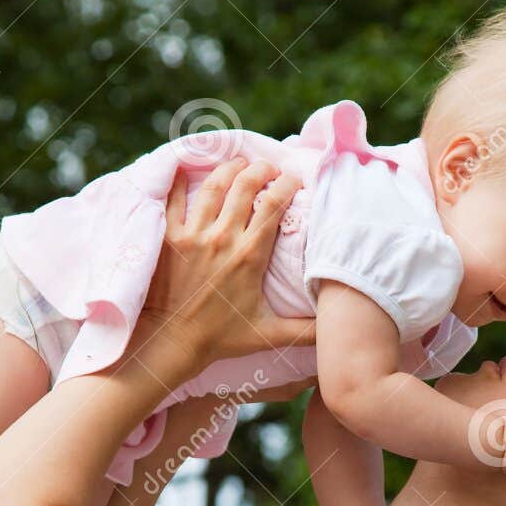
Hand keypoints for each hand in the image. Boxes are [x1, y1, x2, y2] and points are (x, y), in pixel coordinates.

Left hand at [132, 157, 315, 372]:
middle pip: (245, 185)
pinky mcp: (168, 237)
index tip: (294, 180)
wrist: (172, 342)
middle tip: (268, 167)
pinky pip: (172, 198)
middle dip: (260, 169)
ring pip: (213, 185)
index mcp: (249, 256)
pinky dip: (178, 180)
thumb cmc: (221, 339)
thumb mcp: (269, 334)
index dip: (287, 185)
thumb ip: (306, 331)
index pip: (274, 205)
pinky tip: (186, 167)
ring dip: (228, 168)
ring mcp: (192, 235)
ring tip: (238, 163)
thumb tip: (337, 329)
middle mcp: (222, 238)